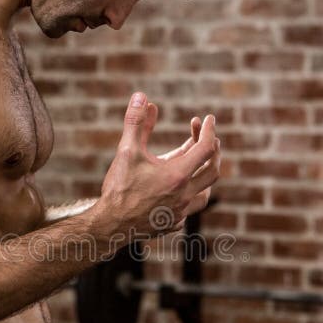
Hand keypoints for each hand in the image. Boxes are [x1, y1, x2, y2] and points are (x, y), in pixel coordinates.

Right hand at [94, 92, 220, 238]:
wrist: (109, 226)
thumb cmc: (118, 188)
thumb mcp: (126, 151)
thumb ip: (136, 123)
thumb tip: (141, 96)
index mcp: (178, 176)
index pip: (206, 148)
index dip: (209, 131)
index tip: (208, 119)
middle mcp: (184, 195)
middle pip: (213, 171)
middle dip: (212, 151)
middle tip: (205, 138)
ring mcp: (180, 212)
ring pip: (205, 193)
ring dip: (205, 176)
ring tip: (196, 164)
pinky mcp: (172, 224)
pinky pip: (189, 208)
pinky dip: (189, 194)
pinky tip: (178, 190)